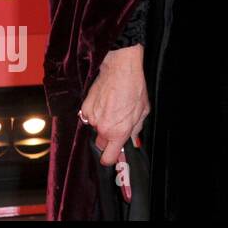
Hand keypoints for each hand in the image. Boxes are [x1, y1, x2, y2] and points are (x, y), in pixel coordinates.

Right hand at [80, 44, 149, 166]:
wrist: (120, 70)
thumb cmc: (134, 89)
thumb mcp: (143, 111)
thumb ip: (136, 130)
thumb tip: (133, 142)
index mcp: (118, 132)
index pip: (108, 158)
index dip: (112, 157)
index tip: (115, 153)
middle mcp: (102, 128)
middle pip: (100, 144)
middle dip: (108, 139)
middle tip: (117, 126)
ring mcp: (91, 119)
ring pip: (95, 129)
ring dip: (102, 124)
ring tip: (112, 108)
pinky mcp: (84, 109)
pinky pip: (89, 118)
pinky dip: (96, 113)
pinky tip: (105, 102)